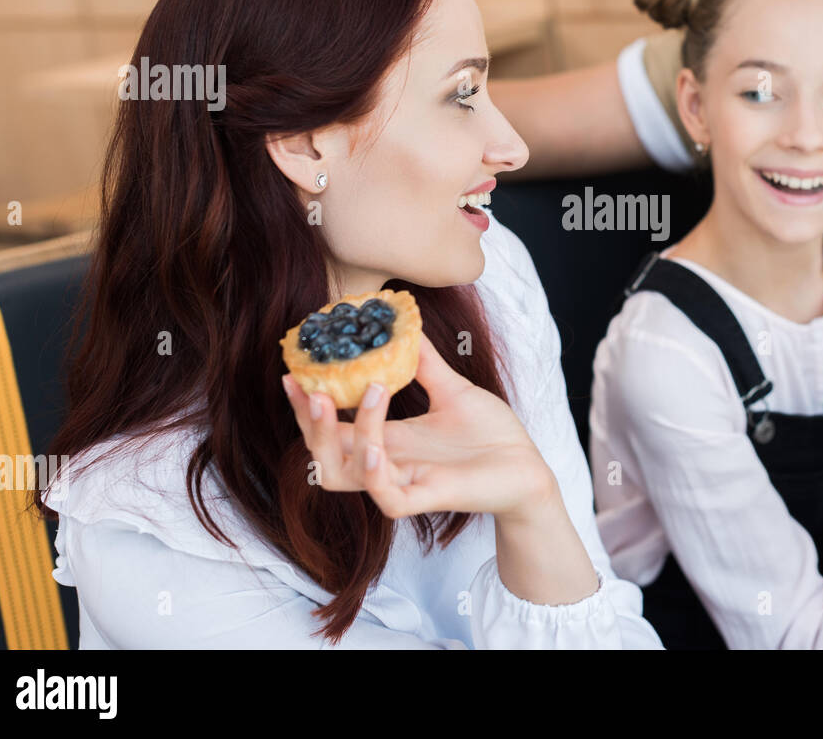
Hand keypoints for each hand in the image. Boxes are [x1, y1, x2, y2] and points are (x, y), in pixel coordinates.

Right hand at [283, 331, 557, 521]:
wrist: (528, 467)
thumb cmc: (491, 435)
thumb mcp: (453, 389)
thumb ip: (425, 362)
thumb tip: (405, 324)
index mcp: (388, 438)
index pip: (331, 427)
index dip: (306, 404)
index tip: (293, 371)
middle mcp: (388, 462)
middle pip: (323, 454)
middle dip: (309, 423)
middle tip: (311, 388)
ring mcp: (404, 483)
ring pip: (345, 476)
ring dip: (345, 437)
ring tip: (367, 393)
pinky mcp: (427, 498)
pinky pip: (386, 498)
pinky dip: (374, 475)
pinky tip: (376, 448)